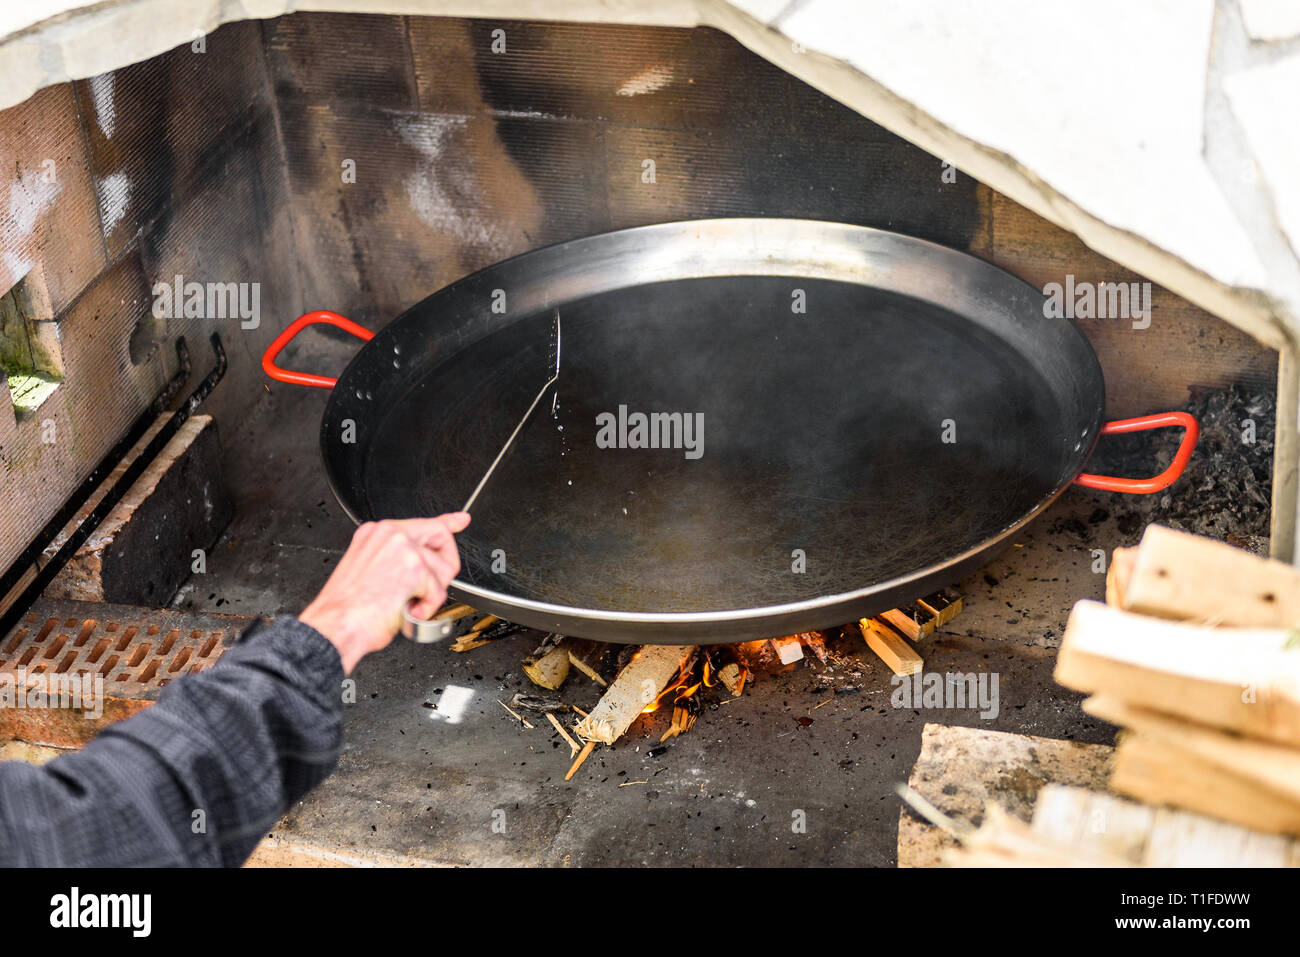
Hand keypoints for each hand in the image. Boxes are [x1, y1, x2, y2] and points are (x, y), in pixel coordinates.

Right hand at [300, 513, 470, 672]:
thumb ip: (398, 561)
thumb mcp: (370, 573)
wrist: (335, 627)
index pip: (422, 523)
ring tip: (405, 604)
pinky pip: (438, 590)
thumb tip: (422, 566)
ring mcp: (403, 548)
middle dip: (443, 567)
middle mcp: (390, 534)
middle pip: (441, 538)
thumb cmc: (348, 610)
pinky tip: (407, 610)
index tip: (460, 520)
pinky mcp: (414, 567)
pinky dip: (427, 608)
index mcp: (376, 534)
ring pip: (442, 569)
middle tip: (427, 588)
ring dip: (430, 594)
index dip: (447, 522)